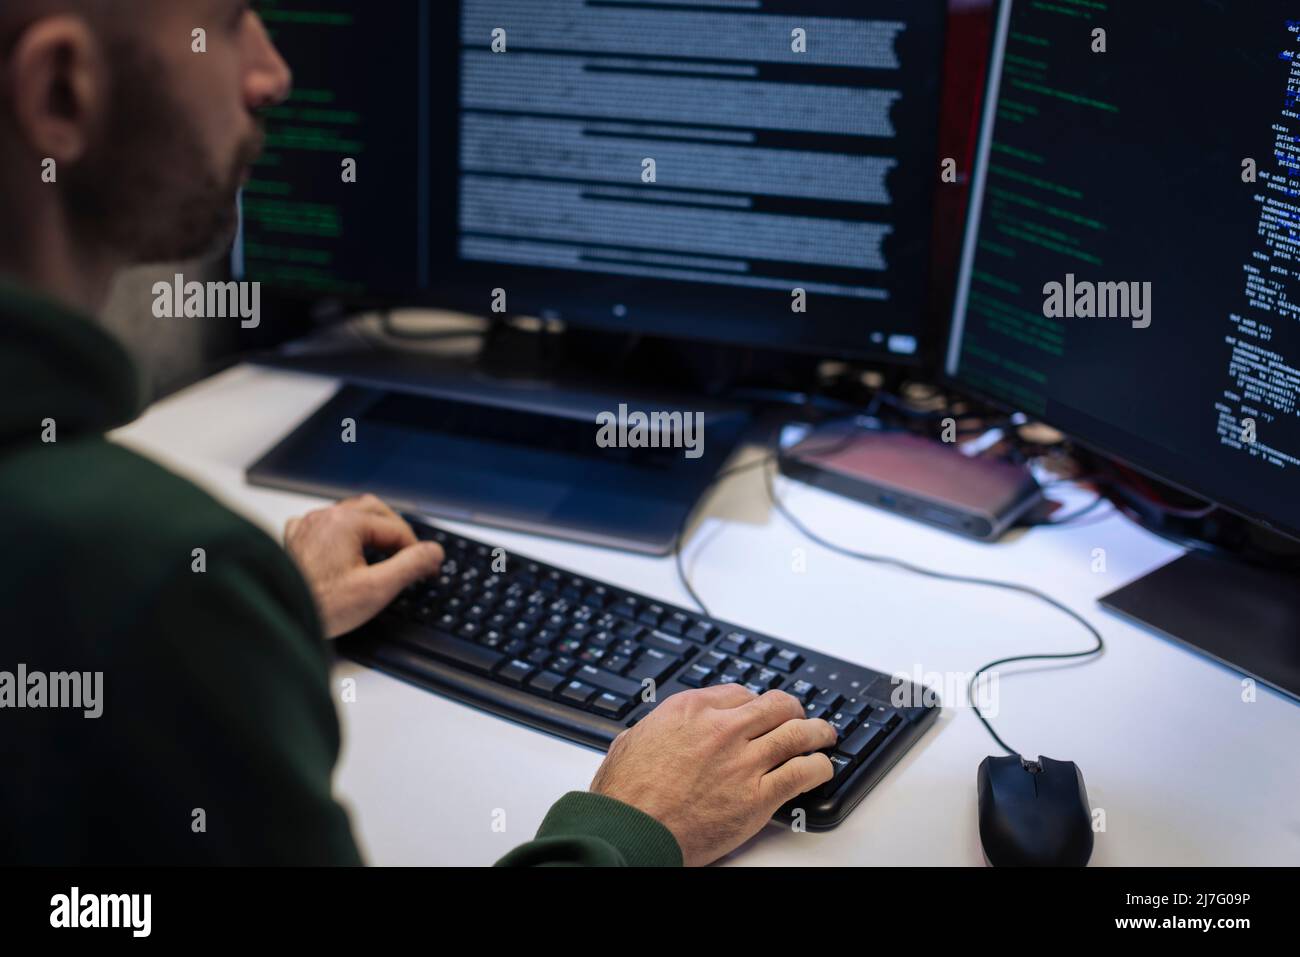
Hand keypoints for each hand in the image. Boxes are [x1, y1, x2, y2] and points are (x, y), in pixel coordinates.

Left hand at [284, 494, 443, 638]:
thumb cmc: (321, 606)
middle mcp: (325, 517)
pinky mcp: (296, 541)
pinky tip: (344, 548)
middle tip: (411, 554)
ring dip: (370, 529)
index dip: (417, 550)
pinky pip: (323, 525)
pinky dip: (340, 533)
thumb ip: (411, 565)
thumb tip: (434, 552)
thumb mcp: (377, 588)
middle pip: (374, 511)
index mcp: (346, 522)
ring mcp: (308, 527)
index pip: (396, 529)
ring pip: (348, 515)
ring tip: (384, 550)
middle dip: (396, 531)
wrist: (281, 615)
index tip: (428, 569)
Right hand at [590, 685, 835, 865]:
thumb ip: (657, 727)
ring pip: (796, 734)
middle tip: (799, 716)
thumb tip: (661, 729)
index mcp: (691, 710)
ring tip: (825, 735)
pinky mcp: (758, 797)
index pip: (740, 693)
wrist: (630, 831)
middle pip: (775, 706)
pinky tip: (821, 769)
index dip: (755, 702)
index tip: (760, 711)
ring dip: (817, 732)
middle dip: (792, 709)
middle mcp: (722, 729)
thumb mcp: (633, 740)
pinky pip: (802, 773)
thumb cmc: (625, 794)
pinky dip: (818, 768)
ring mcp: (744, 762)